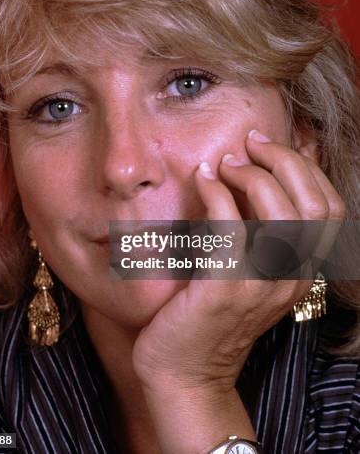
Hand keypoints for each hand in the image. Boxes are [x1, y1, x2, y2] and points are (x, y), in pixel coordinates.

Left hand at [132, 129, 345, 392]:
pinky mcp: (225, 286)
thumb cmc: (210, 315)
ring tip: (224, 163)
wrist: (184, 373)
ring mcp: (262, 284)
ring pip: (282, 211)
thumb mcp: (250, 275)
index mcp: (302, 272)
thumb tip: (258, 175)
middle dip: (283, 160)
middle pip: (313, 202)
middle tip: (249, 143)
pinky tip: (202, 178)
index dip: (305, 167)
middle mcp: (292, 278)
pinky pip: (231, 224)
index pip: (330, 207)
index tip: (270, 145)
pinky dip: (217, 191)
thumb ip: (262, 235)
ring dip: (252, 174)